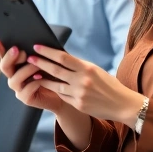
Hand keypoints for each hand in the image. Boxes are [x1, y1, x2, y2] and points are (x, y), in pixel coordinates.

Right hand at [0, 41, 63, 113]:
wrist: (64, 93)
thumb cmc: (54, 74)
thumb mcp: (46, 60)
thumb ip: (37, 53)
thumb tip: (34, 42)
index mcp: (16, 66)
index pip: (4, 57)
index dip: (0, 50)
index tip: (0, 41)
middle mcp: (14, 77)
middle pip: (4, 67)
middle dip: (9, 58)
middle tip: (18, 50)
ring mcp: (19, 89)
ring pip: (14, 79)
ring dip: (25, 70)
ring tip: (36, 64)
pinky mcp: (26, 98)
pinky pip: (26, 90)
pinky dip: (33, 83)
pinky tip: (41, 77)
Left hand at [26, 44, 145, 124]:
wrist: (123, 104)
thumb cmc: (109, 85)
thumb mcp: (96, 70)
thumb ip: (79, 66)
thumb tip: (62, 58)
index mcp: (87, 68)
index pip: (63, 57)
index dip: (48, 52)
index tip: (37, 47)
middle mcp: (82, 80)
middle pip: (56, 70)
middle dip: (41, 63)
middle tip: (29, 58)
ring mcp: (79, 94)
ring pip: (55, 85)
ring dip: (43, 78)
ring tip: (34, 73)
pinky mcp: (78, 105)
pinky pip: (62, 96)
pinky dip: (55, 90)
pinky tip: (47, 85)